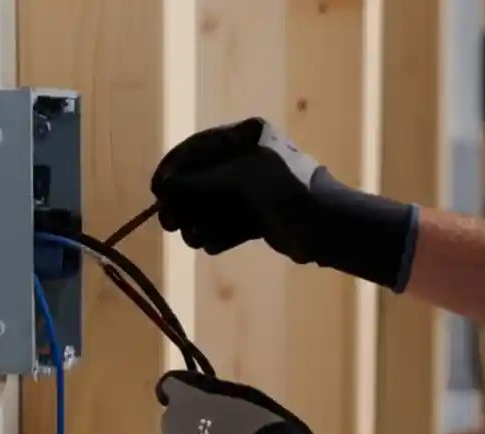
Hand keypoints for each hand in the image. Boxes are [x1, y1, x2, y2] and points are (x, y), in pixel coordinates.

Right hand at [151, 117, 420, 292]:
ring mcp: (253, 191)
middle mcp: (248, 160)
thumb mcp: (244, 175)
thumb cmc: (289, 188)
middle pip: (202, 181)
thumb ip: (204, 179)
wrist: (326, 224)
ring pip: (213, 206)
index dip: (175, 167)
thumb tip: (169, 187)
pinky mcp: (258, 219)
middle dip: (184, 202)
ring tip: (193, 238)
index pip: (199, 148)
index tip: (157, 188)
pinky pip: (228, 225)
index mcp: (247, 138)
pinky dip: (218, 235)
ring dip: (199, 222)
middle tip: (168, 222)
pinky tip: (211, 245)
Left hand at [155, 370, 342, 433]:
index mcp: (185, 402)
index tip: (200, 401)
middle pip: (173, 427)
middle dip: (189, 429)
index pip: (171, 389)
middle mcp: (171, 432)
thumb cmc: (260, 429)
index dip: (186, 395)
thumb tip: (214, 404)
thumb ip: (219, 401)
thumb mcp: (242, 400)